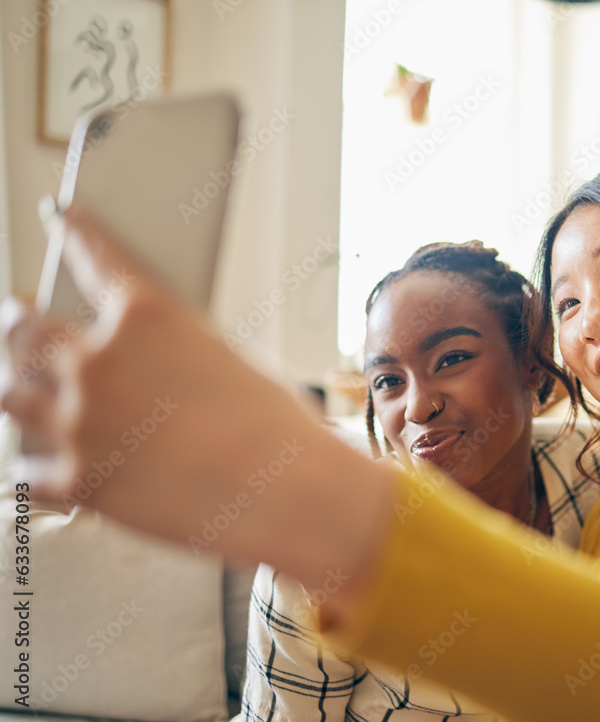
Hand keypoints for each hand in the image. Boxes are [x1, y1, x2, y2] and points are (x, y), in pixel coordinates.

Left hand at [1, 208, 395, 599]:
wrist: (288, 494)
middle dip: (19, 322)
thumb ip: (174, 351)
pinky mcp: (78, 481)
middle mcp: (101, 362)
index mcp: (147, 317)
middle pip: (25, 328)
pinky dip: (35, 469)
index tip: (58, 220)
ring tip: (23, 393)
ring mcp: (81, 422)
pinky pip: (25, 471)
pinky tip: (42, 467)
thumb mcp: (232, 361)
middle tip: (19, 321)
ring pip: (9, 394)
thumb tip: (150, 366)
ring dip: (18, 391)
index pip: (94, 255)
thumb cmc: (278, 429)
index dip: (72, 233)